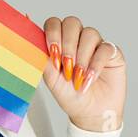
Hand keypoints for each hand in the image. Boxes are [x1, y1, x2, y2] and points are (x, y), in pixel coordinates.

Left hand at [39, 15, 126, 131]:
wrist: (90, 114)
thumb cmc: (68, 95)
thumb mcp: (50, 78)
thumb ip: (41, 55)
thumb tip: (25, 33)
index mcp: (59, 41)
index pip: (54, 23)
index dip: (52, 33)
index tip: (52, 52)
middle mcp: (77, 39)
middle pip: (72, 22)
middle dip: (67, 44)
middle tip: (66, 66)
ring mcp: (95, 44)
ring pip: (89, 33)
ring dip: (81, 56)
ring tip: (77, 77)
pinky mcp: (112, 53)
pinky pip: (105, 47)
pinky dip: (95, 64)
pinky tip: (89, 78)